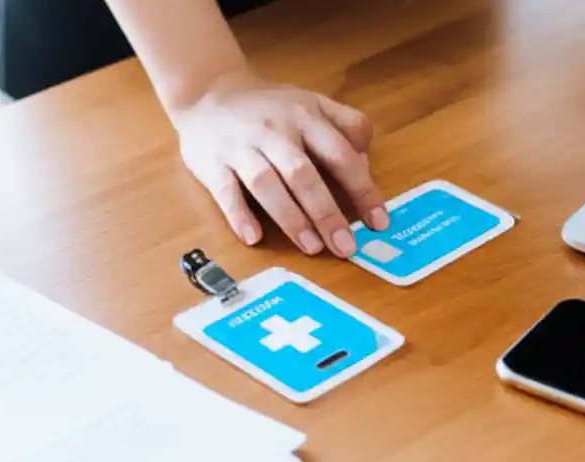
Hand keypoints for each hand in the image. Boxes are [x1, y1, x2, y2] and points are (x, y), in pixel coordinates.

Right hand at [171, 69, 388, 256]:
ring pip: (267, 183)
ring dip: (290, 218)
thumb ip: (345, 127)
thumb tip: (366, 166)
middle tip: (346, 246)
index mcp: (305, 116)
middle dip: (327, 213)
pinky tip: (254, 237)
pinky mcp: (211, 162)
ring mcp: (241, 146)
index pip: (340, 155)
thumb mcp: (311, 103)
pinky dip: (239, 214)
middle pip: (304, 174)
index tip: (378, 222)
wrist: (206, 90)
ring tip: (312, 247)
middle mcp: (275, 130)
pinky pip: (225, 191)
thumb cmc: (268, 107)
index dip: (362, 190)